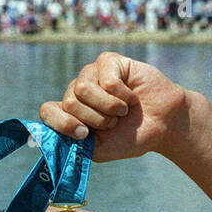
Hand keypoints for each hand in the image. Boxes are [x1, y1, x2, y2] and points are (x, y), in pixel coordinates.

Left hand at [38, 52, 189, 162]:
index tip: (84, 135)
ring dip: (109, 107)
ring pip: (83, 89)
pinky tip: (131, 96)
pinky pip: (107, 80)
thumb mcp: (99, 149)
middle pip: (69, 102)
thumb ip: (73, 144)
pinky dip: (123, 95)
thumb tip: (49, 134)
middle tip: (114, 122)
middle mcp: (77, 90)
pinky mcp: (109, 61)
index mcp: (70, 111)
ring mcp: (91, 73)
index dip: (62, 123)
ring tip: (123, 110)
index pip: (47, 111)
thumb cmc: (131, 136)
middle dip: (96, 119)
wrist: (164, 125)